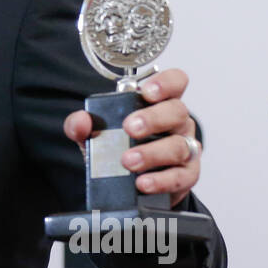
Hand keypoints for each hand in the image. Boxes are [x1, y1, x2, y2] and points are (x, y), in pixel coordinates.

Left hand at [63, 68, 200, 207]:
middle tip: (129, 128)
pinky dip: (160, 180)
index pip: (175, 82)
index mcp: (160, 103)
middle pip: (177, 112)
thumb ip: (82, 125)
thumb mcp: (97, 134)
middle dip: (153, 119)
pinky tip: (143, 183)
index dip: (166, 83)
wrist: (128, 185)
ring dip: (152, 153)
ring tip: (128, 161)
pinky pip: (180, 177)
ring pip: (179, 146)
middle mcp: (177, 123)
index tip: (147, 92)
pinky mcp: (186, 175)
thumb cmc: (119, 149)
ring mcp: (185, 148)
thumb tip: (80, 121)